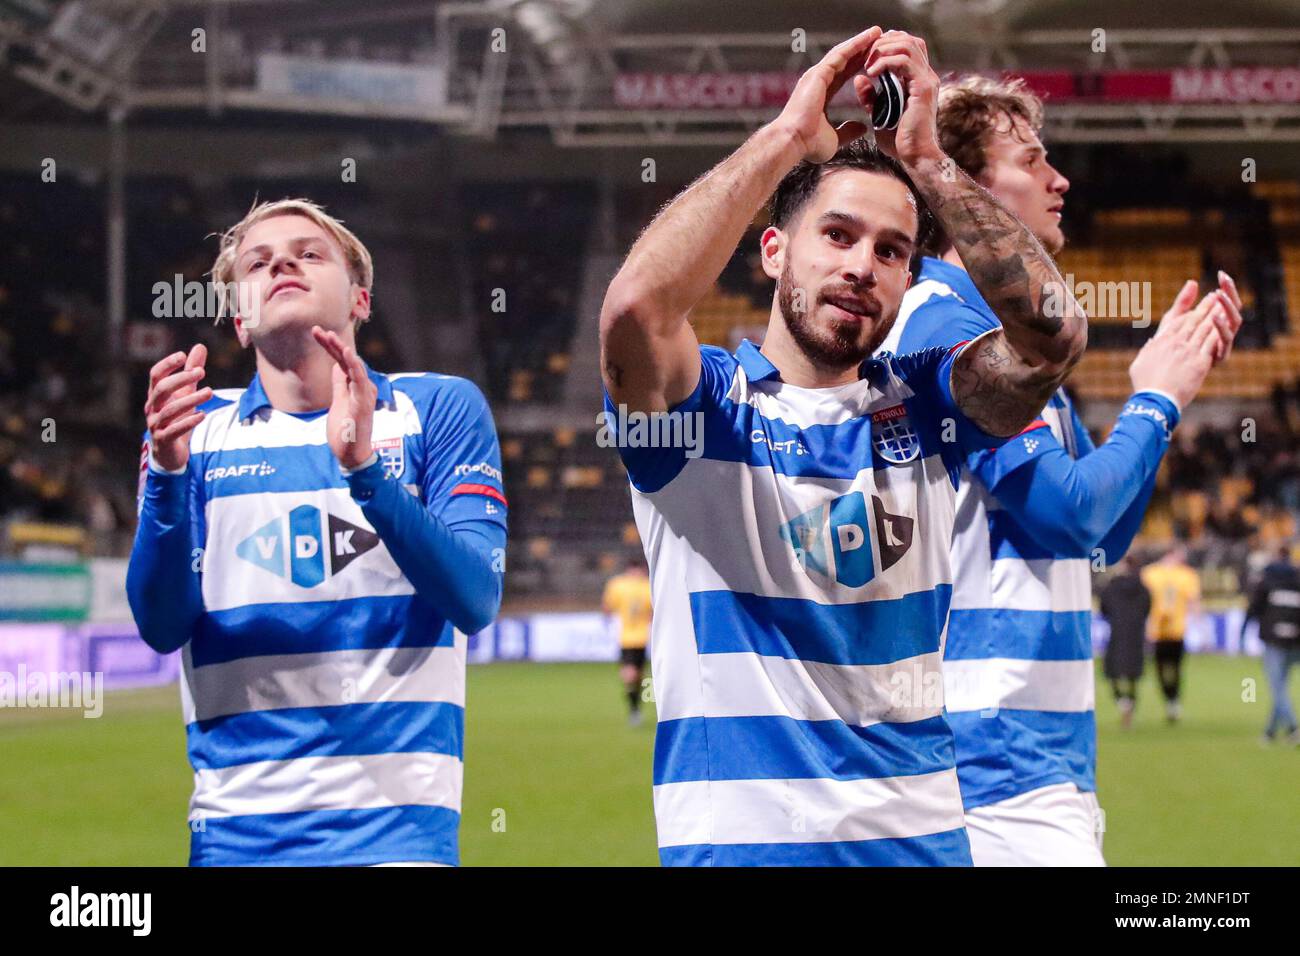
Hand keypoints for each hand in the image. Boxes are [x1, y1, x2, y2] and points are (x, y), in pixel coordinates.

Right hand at [145, 344, 209, 471]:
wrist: (170, 451)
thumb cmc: (176, 417)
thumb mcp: (185, 392)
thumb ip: (191, 371)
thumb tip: (200, 346)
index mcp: (155, 394)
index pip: (155, 375)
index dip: (167, 364)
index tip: (183, 355)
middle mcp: (152, 408)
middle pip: (161, 389)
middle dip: (181, 379)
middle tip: (202, 372)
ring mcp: (156, 424)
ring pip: (170, 410)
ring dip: (190, 400)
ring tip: (210, 392)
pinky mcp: (164, 440)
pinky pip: (174, 430)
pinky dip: (188, 422)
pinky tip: (202, 415)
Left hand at [313, 326, 375, 469]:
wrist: (352, 454)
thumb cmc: (345, 431)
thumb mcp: (338, 402)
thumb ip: (339, 384)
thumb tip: (336, 366)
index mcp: (356, 386)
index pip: (342, 361)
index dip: (330, 346)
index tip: (316, 333)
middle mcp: (363, 387)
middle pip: (347, 359)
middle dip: (332, 343)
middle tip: (316, 329)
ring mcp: (364, 394)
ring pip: (354, 365)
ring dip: (341, 349)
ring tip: (328, 335)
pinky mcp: (363, 402)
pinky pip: (359, 379)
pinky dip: (354, 365)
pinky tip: (346, 352)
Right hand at [775, 26, 882, 162]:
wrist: (793, 142)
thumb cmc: (808, 145)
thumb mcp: (835, 138)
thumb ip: (848, 131)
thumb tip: (863, 127)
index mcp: (820, 94)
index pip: (843, 73)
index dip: (858, 64)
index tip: (874, 57)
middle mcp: (817, 81)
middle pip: (844, 59)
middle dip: (861, 48)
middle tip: (879, 37)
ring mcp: (816, 76)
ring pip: (843, 53)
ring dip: (860, 42)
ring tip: (877, 32)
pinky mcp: (818, 74)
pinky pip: (840, 55)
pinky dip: (854, 45)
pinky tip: (868, 38)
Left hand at [855, 29, 942, 167]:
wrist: (915, 157)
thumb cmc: (899, 141)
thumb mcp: (880, 113)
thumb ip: (871, 97)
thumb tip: (859, 79)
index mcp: (918, 80)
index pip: (907, 47)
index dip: (886, 45)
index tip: (866, 57)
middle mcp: (926, 76)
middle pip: (908, 39)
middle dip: (883, 43)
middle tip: (864, 57)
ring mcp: (926, 80)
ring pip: (907, 44)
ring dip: (883, 50)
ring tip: (867, 64)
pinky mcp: (923, 87)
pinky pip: (904, 61)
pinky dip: (885, 62)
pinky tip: (871, 73)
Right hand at [1130, 277, 1242, 408]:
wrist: (1155, 399)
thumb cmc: (1145, 385)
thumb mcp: (1139, 363)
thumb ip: (1148, 350)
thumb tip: (1152, 342)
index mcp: (1160, 341)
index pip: (1175, 318)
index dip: (1185, 305)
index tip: (1192, 294)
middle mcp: (1174, 342)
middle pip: (1192, 319)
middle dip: (1204, 306)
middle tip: (1214, 296)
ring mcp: (1187, 351)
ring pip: (1204, 327)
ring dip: (1215, 314)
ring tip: (1223, 304)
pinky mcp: (1199, 362)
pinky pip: (1212, 342)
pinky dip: (1219, 330)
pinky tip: (1227, 322)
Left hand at [1151, 273, 1242, 362]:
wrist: (1162, 386)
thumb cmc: (1167, 352)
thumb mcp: (1172, 324)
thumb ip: (1182, 305)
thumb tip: (1192, 282)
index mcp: (1212, 324)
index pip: (1222, 302)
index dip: (1225, 288)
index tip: (1222, 274)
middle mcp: (1220, 333)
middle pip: (1232, 309)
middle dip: (1230, 293)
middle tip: (1225, 279)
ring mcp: (1220, 345)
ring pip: (1234, 322)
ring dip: (1228, 308)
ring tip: (1220, 296)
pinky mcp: (1217, 357)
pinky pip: (1225, 341)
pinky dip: (1222, 328)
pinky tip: (1216, 317)